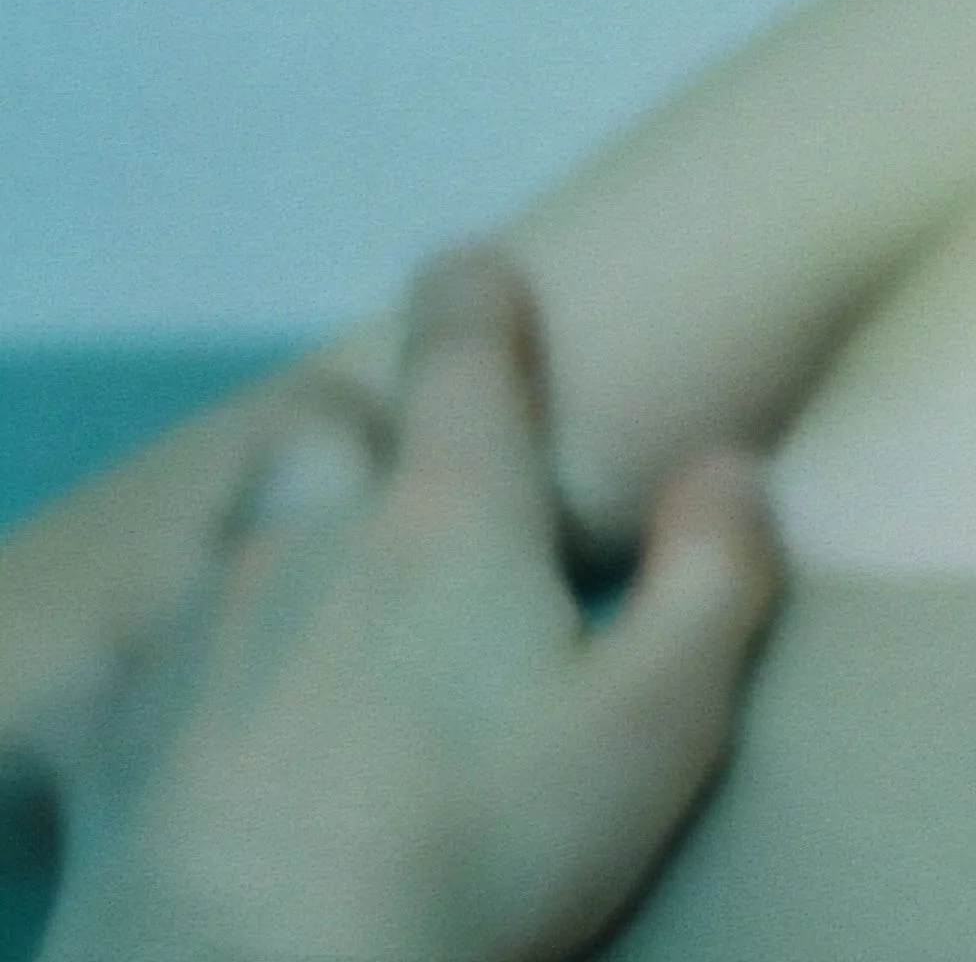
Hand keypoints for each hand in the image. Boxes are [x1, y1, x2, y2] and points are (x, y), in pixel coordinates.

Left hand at [35, 249, 781, 961]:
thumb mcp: (662, 725)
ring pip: (231, 517)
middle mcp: (308, 535)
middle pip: (322, 419)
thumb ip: (716, 577)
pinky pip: (142, 637)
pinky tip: (216, 701)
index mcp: (452, 519)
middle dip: (367, 418)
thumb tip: (727, 466)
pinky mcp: (110, 718)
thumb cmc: (477, 851)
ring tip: (320, 579)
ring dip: (278, 520)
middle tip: (413, 468)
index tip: (479, 261)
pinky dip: (184, 642)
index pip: (462, 350)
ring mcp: (193, 623)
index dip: (477, 293)